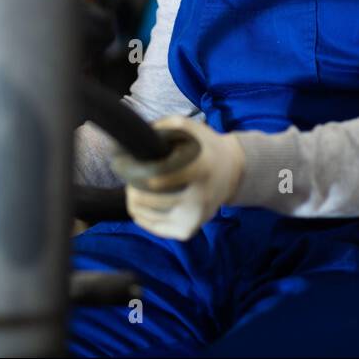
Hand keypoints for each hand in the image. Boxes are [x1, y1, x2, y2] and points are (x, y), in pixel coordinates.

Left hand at [112, 116, 244, 240]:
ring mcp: (194, 219)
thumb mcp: (189, 128)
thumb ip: (162, 128)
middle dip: (132, 186)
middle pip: (145, 198)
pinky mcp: (188, 231)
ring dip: (134, 200)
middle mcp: (199, 198)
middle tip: (132, 178)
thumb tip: (131, 140)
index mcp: (201, 169)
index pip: (157, 176)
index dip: (135, 171)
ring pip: (144, 215)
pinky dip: (142, 215)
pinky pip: (153, 227)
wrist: (233, 172)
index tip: (124, 164)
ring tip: (138, 188)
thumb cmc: (206, 147)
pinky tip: (143, 204)